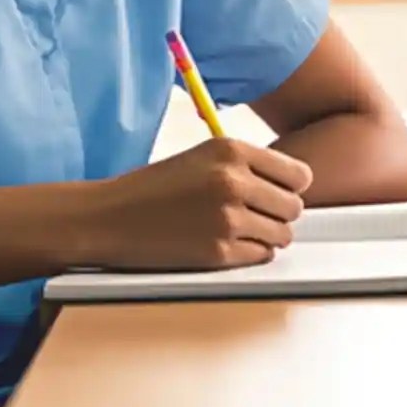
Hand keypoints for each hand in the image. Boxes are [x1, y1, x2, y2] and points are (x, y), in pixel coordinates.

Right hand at [85, 138, 312, 270]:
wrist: (108, 218)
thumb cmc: (153, 188)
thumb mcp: (202, 157)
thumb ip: (246, 166)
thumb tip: (294, 186)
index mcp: (231, 150)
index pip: (298, 175)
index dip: (291, 188)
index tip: (278, 194)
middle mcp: (234, 182)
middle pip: (294, 207)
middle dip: (280, 215)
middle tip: (258, 217)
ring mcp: (227, 219)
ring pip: (282, 235)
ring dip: (268, 237)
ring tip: (243, 232)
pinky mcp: (218, 252)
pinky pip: (261, 256)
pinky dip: (251, 254)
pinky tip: (228, 244)